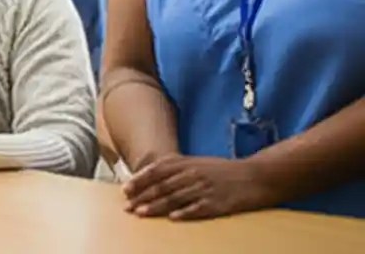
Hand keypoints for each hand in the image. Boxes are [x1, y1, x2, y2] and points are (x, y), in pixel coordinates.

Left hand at [123, 154, 270, 219]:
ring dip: (157, 206)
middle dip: (143, 197)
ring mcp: (206, 188)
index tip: (126, 190)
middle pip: (163, 186)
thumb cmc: (224, 171)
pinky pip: (199, 208)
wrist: (257, 176)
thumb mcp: (199, 163)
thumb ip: (176, 168)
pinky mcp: (219, 203)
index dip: (140, 180)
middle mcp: (194, 174)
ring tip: (141, 213)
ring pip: (176, 198)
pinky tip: (173, 219)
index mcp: (188, 163)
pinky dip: (185, 213)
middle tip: (128, 207)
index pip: (158, 171)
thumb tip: (150, 175)